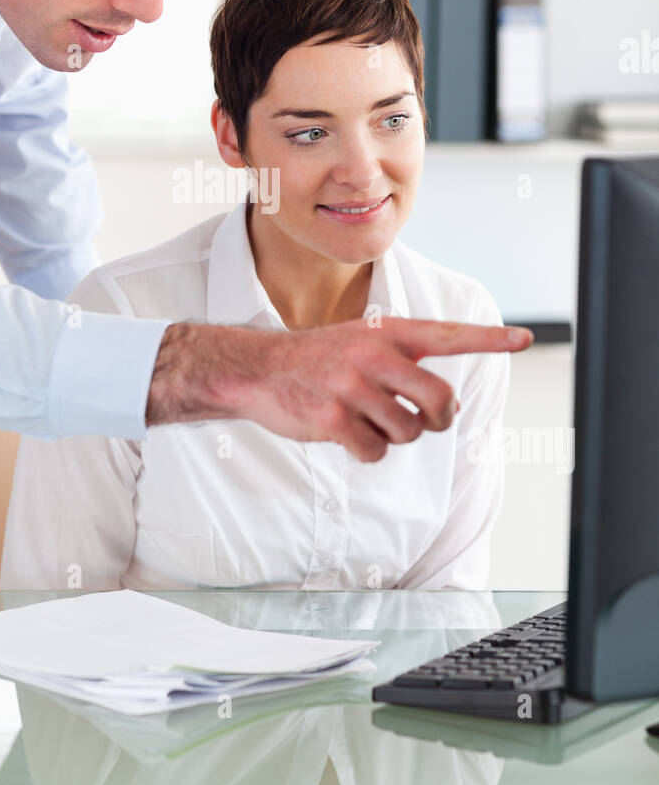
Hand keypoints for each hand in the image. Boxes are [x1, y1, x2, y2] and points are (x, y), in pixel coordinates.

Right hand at [146, 317, 532, 461]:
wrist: (259, 369)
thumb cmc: (320, 359)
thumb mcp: (364, 343)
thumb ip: (405, 364)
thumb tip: (451, 404)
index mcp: (388, 333)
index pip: (449, 335)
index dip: (491, 339)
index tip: (525, 339)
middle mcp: (374, 355)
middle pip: (440, 401)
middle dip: (438, 419)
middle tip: (419, 418)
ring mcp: (353, 386)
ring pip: (408, 432)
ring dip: (394, 435)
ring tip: (365, 418)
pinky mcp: (332, 418)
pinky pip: (376, 451)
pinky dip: (367, 450)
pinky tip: (345, 432)